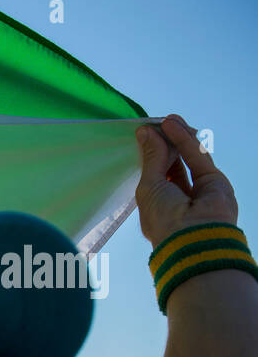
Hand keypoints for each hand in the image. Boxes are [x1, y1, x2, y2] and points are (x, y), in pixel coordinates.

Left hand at [135, 114, 237, 247]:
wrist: (194, 237)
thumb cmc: (163, 219)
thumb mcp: (149, 185)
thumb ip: (151, 158)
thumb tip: (145, 132)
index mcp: (157, 206)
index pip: (154, 175)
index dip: (150, 155)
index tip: (143, 135)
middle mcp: (178, 198)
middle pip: (171, 164)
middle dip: (163, 144)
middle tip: (154, 123)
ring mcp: (198, 190)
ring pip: (186, 158)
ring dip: (176, 137)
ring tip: (166, 119)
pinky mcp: (214, 181)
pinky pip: (197, 157)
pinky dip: (185, 141)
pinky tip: (173, 125)